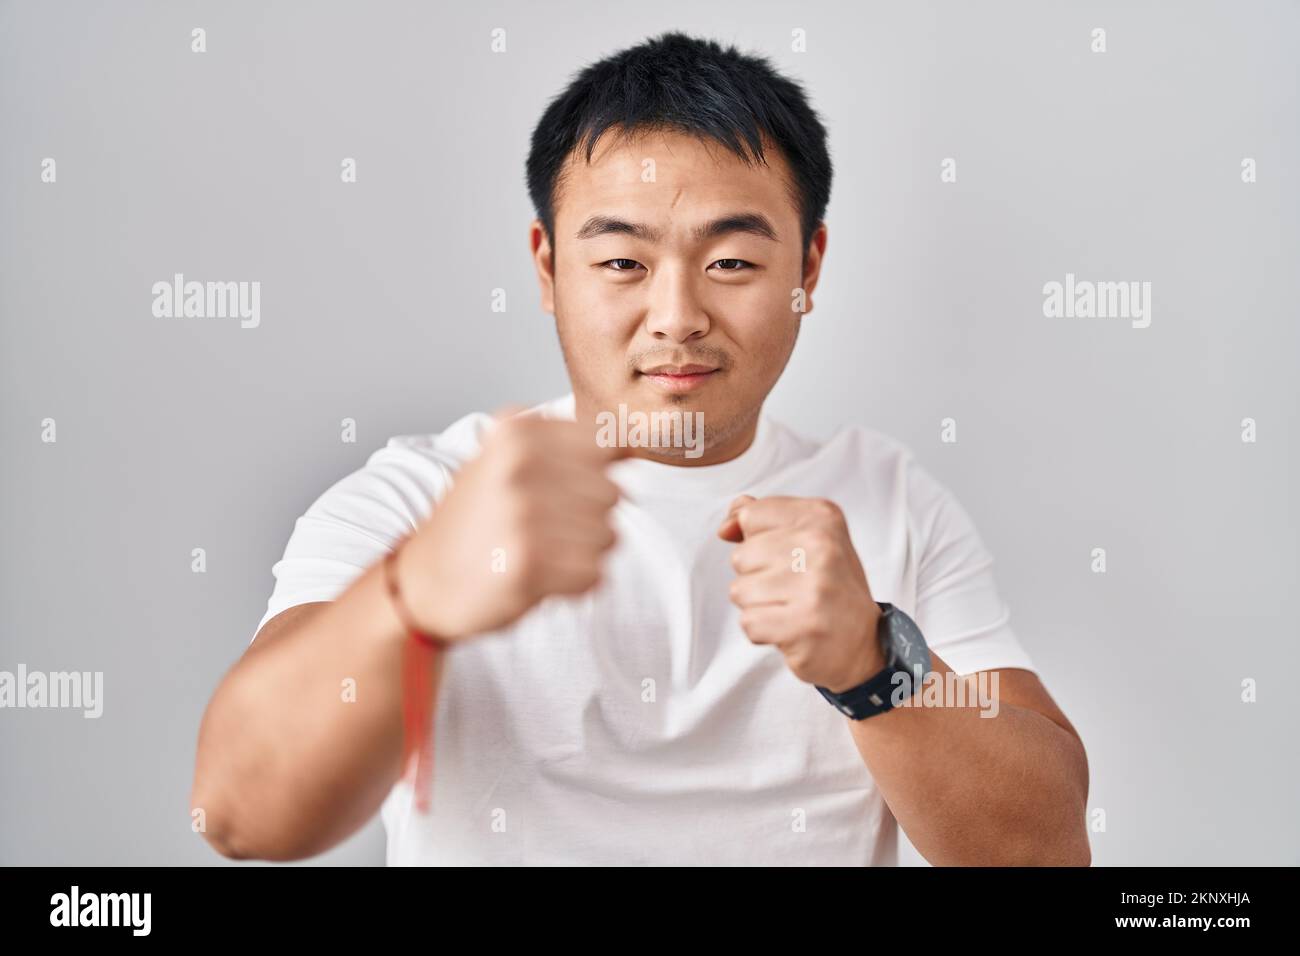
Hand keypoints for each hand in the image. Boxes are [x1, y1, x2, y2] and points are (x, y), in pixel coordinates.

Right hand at [397, 411, 626, 641]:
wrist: (423, 582)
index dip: (595, 477)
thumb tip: (631, 445)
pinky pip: (594, 573)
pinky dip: (573, 584)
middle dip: (588, 519)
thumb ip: (568, 447)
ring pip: (608, 536)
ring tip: (536, 552)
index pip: (609, 446)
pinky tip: (537, 576)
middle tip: (540, 529)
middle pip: (613, 494)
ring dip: (580, 553)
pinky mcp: (528, 561)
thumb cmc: (476, 521)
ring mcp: (524, 512)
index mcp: (519, 430)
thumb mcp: (508, 461)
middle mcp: (521, 463)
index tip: (562, 494)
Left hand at [718, 495, 884, 691]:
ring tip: (791, 608)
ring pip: (740, 591)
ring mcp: (813, 586)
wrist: (861, 643)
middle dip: (757, 577)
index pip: (750, 515)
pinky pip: (749, 623)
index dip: (757, 540)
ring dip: (758, 606)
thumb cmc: (828, 588)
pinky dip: (763, 632)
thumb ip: (764, 521)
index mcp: (822, 517)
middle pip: (740, 556)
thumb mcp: (805, 540)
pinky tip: (790, 629)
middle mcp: (820, 546)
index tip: (787, 556)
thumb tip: (726, 527)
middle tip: (793, 589)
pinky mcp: (802, 625)